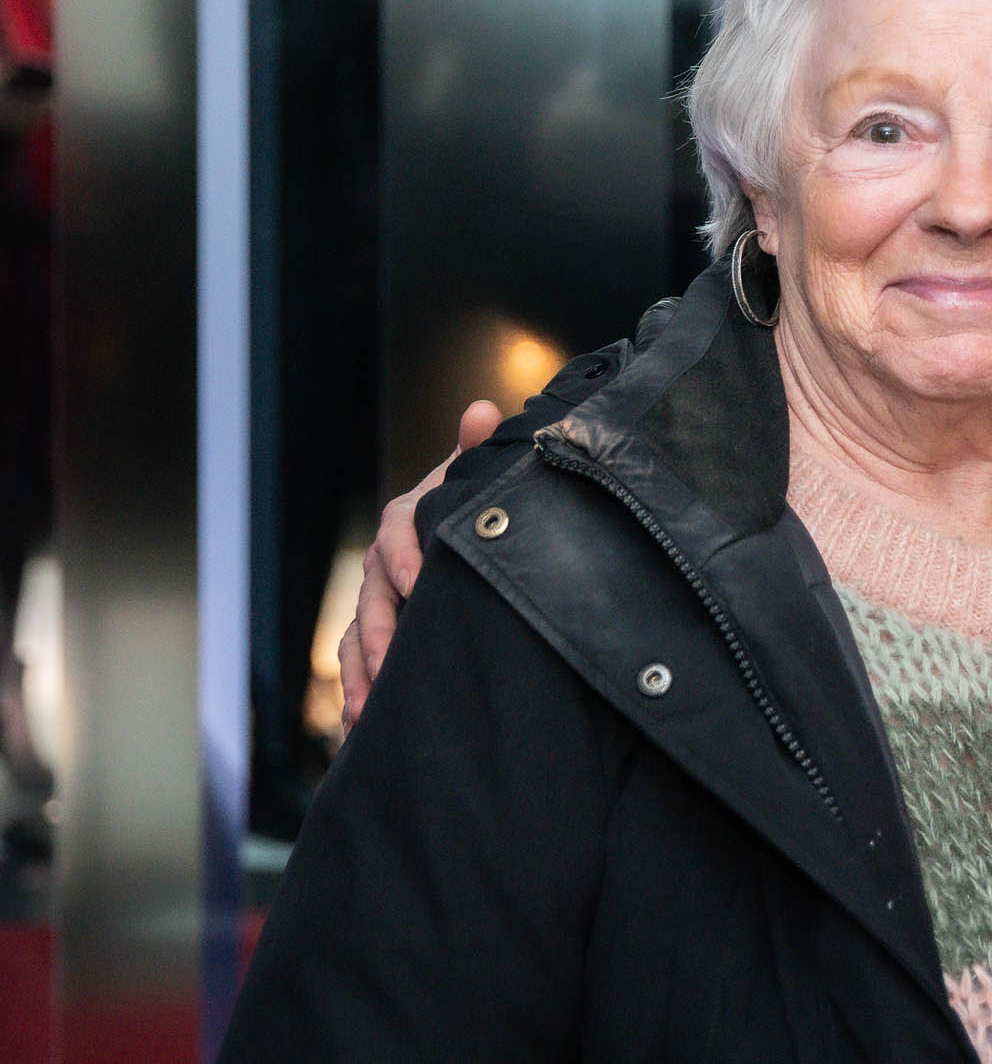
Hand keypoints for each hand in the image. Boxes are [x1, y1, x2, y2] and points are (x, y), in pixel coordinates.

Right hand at [339, 399, 502, 730]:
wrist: (470, 534)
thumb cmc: (472, 505)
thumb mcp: (477, 479)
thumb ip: (477, 449)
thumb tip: (482, 410)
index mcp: (407, 522)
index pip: (395, 536)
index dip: (403, 558)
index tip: (417, 584)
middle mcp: (383, 563)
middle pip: (370, 600)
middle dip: (376, 637)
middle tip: (388, 669)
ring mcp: (377, 603)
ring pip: (356, 641)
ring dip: (360, 677)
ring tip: (367, 715)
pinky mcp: (379, 637)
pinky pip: (360, 668)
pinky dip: (359, 698)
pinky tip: (364, 733)